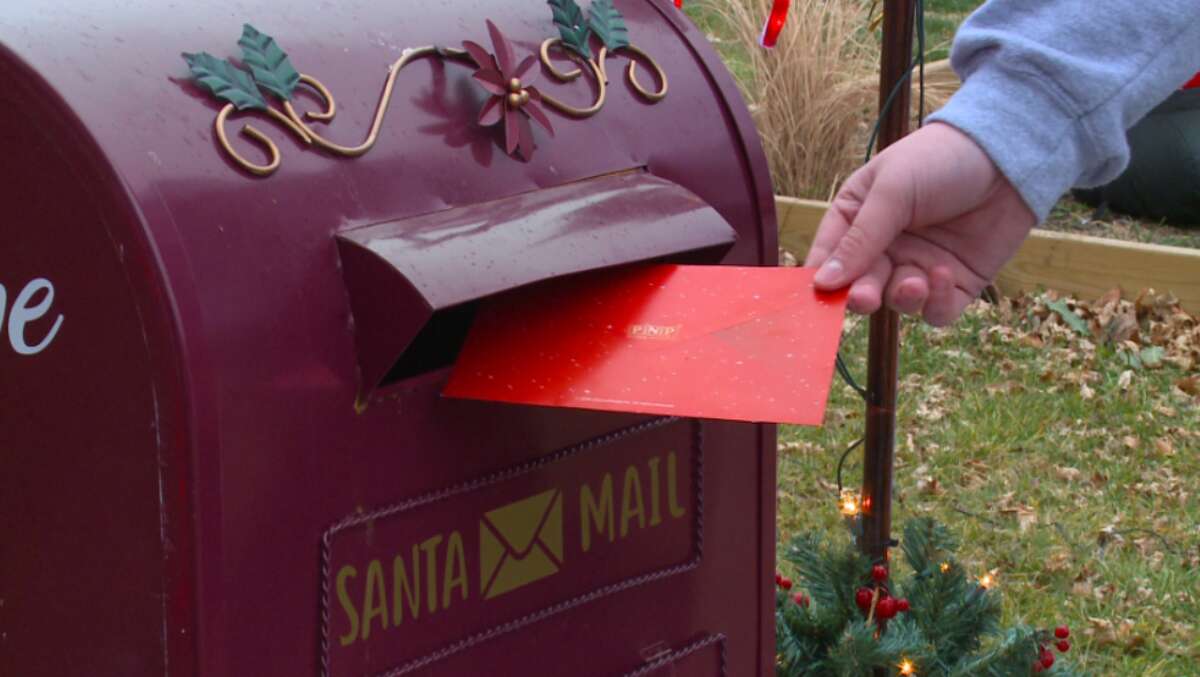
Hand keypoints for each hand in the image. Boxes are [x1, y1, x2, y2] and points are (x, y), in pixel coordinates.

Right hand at [803, 122, 1036, 325]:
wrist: (1007, 156)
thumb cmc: (939, 159)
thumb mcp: (892, 191)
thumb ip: (860, 239)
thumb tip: (822, 281)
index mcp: (858, 218)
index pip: (828, 256)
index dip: (821, 279)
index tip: (817, 296)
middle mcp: (885, 248)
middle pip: (860, 287)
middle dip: (861, 295)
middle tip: (864, 298)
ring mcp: (920, 267)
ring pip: (896, 303)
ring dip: (901, 298)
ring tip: (915, 282)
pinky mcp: (955, 284)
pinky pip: (935, 312)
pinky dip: (934, 304)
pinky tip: (943, 275)